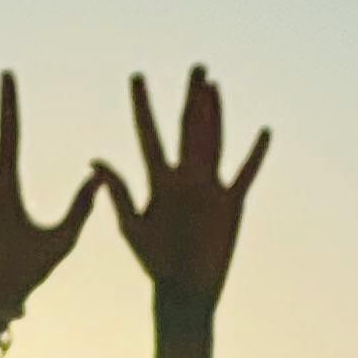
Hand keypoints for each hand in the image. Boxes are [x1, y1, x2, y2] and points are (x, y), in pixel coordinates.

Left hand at [97, 67, 269, 303]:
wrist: (183, 290)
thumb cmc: (154, 263)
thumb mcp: (132, 227)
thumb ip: (118, 193)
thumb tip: (94, 161)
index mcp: (158, 180)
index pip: (148, 134)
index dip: (142, 106)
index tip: (136, 77)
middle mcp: (184, 177)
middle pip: (188, 129)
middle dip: (190, 98)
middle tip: (196, 67)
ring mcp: (209, 187)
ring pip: (214, 141)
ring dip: (215, 114)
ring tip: (214, 86)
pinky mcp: (231, 203)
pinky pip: (245, 173)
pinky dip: (255, 155)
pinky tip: (263, 132)